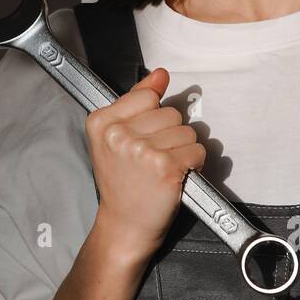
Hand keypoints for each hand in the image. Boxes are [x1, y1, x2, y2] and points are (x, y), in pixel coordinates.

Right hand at [84, 68, 204, 261]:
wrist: (124, 225)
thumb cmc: (122, 183)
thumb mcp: (116, 138)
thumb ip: (137, 101)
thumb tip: (160, 74)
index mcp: (101, 122)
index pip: (147, 96)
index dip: (153, 116)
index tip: (143, 136)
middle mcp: (119, 134)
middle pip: (170, 113)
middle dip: (169, 134)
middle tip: (151, 159)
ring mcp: (142, 150)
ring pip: (187, 131)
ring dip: (183, 150)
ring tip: (162, 168)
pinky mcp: (166, 167)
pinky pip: (197, 150)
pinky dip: (194, 164)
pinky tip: (175, 176)